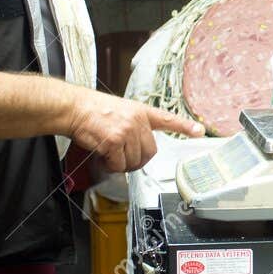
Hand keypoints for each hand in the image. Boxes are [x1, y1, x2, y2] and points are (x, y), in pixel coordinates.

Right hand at [65, 88, 203, 172]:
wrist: (74, 108)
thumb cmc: (92, 111)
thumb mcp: (120, 112)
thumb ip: (133, 127)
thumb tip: (137, 150)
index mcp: (141, 111)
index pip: (167, 119)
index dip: (184, 126)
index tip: (198, 130)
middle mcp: (138, 120)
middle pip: (150, 152)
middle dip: (137, 160)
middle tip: (122, 159)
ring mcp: (127, 130)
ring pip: (134, 160)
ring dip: (122, 164)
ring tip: (109, 154)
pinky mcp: (115, 140)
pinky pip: (119, 164)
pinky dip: (111, 166)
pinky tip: (103, 157)